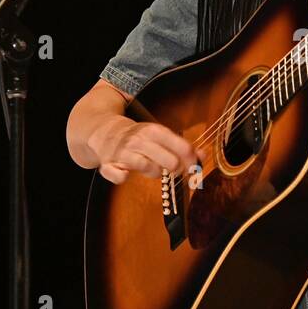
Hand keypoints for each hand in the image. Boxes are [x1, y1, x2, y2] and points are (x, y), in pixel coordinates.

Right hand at [89, 117, 203, 184]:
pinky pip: (119, 177)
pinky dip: (123, 177)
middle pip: (171, 162)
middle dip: (176, 169)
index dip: (192, 161)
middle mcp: (140, 140)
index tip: (193, 167)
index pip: (183, 147)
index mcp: (154, 131)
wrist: (104, 130)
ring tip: (151, 167)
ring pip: (149, 169)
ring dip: (154, 173)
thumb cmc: (138, 136)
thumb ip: (182, 146)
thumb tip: (203, 156)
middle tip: (172, 168)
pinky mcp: (109, 164)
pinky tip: (125, 172)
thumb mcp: (160, 135)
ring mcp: (123, 152)